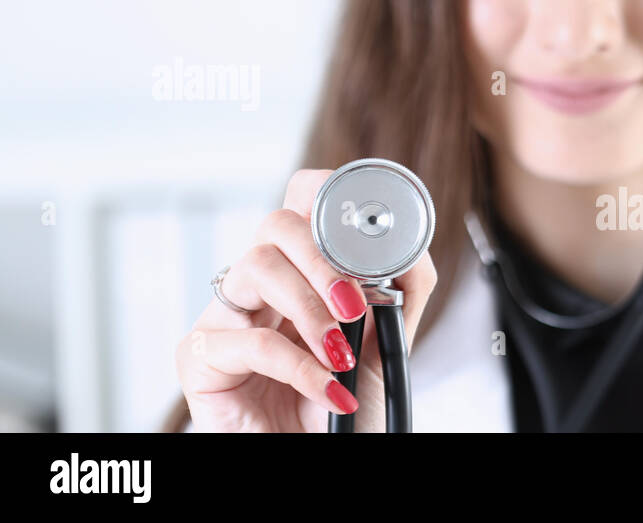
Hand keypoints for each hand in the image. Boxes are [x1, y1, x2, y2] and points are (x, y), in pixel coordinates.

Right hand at [175, 169, 436, 431]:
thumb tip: (409, 246)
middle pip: (276, 224)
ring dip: (311, 311)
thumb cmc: (349, 412)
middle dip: (324, 260)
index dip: (323, 199)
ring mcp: (224, 319)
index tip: (362, 231)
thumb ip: (402, 291)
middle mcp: (258, 289)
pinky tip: (326, 392)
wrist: (331, 461)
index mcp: (300, 276)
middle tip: (354, 305)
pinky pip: (247, 340)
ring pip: (256, 267)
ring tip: (340, 356)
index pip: (297, 206)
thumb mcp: (389, 344)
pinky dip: (298, 367)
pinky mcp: (199, 359)